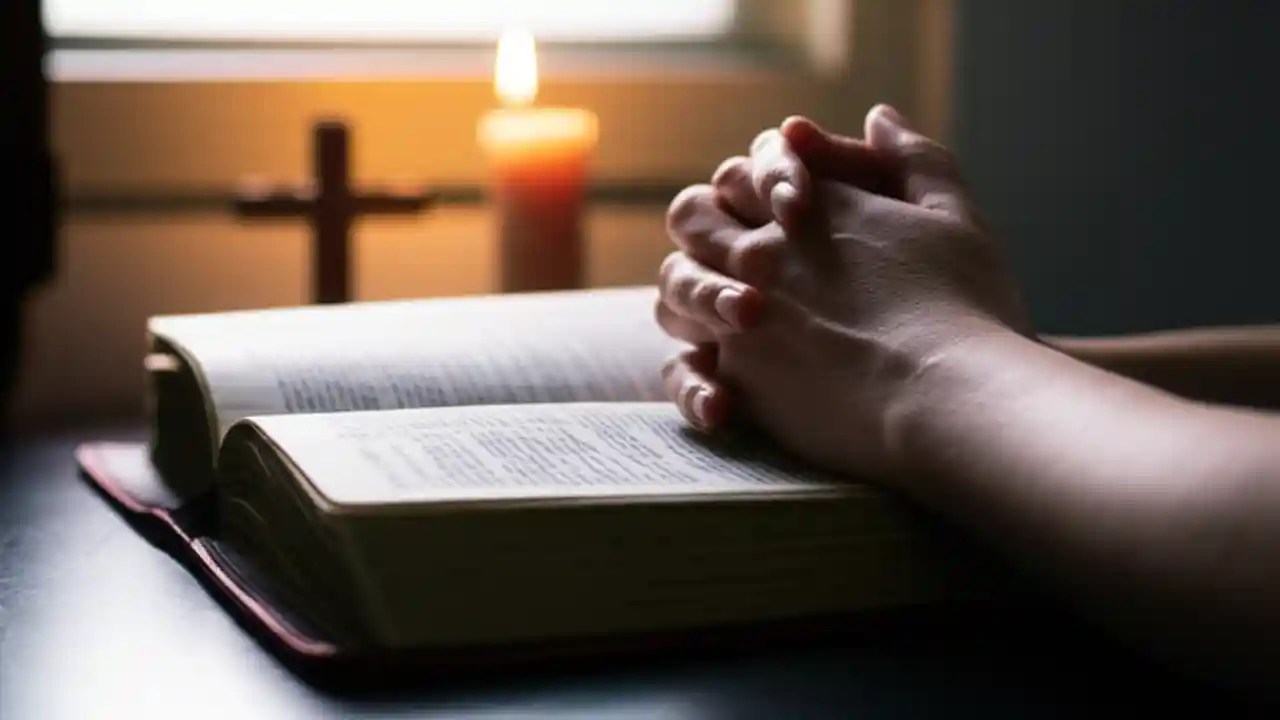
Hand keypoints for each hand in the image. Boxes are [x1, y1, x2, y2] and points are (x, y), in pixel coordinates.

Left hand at [663, 104, 1029, 478]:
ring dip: (694, 294)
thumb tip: (879, 118)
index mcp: (811, 208)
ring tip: (732, 317)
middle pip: (692, 217)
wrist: (951, 398)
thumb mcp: (955, 216)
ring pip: (675, 290)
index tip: (774, 212)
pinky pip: (687, 369)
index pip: (742, 173)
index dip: (750, 187)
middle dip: (704, 227)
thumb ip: (914, 160)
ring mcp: (740, 319)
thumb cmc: (966, 307)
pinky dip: (699, 376)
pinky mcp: (740, 382)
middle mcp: (762, 254)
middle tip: (735, 256)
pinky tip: (726, 390)